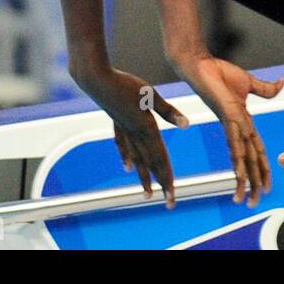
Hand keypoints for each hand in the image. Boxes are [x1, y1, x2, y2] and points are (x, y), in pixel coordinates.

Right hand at [79, 68, 188, 206]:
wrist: (97, 80)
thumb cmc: (126, 84)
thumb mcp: (151, 95)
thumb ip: (168, 111)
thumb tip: (186, 125)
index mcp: (147, 129)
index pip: (160, 158)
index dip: (168, 178)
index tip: (172, 195)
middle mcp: (135, 134)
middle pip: (151, 163)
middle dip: (161, 184)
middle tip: (169, 202)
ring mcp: (124, 130)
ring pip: (136, 159)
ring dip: (144, 177)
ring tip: (147, 194)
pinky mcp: (117, 124)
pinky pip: (123, 145)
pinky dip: (126, 157)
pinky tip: (127, 168)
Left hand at [173, 55, 283, 206]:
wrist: (200, 64)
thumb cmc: (219, 72)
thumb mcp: (249, 82)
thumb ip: (266, 88)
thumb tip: (283, 83)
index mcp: (243, 122)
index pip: (256, 150)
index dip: (262, 169)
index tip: (265, 187)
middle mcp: (237, 127)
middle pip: (250, 160)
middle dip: (253, 183)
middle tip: (252, 204)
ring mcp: (231, 123)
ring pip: (242, 157)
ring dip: (244, 180)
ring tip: (243, 199)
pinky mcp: (227, 116)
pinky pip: (235, 141)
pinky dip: (238, 158)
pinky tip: (239, 174)